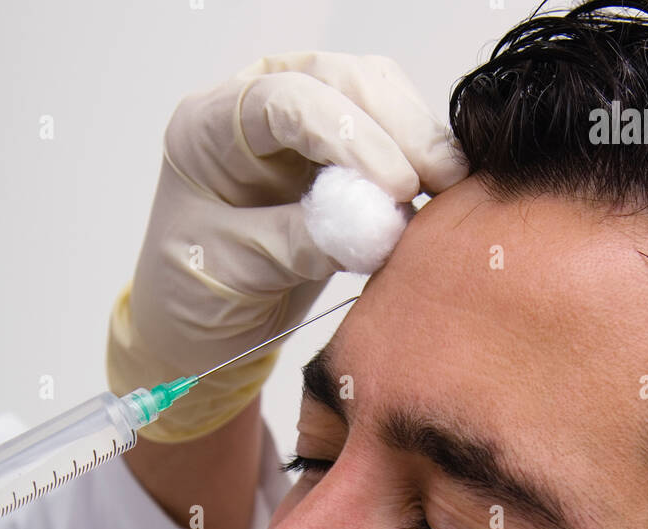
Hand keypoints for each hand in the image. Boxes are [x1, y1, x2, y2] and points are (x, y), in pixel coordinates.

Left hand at [106, 51, 466, 442]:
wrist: (202, 329)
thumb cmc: (197, 298)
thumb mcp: (236, 274)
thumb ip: (300, 243)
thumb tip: (380, 223)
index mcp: (210, 128)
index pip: (286, 101)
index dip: (348, 134)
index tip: (395, 186)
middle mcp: (255, 108)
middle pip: (338, 79)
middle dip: (397, 124)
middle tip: (443, 177)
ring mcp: (299, 126)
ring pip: (374, 95)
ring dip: (418, 135)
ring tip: (450, 186)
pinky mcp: (336, 153)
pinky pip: (390, 134)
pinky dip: (419, 158)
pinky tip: (440, 192)